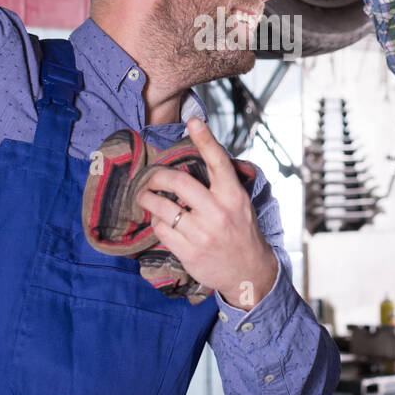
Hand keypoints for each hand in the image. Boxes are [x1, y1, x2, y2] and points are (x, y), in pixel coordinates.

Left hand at [136, 117, 278, 309]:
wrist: (249, 272)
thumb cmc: (241, 231)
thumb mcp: (241, 203)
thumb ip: (223, 183)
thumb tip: (204, 154)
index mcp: (233, 196)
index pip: (219, 162)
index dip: (206, 140)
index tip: (194, 121)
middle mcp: (218, 213)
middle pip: (178, 182)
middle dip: (156, 176)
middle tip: (149, 178)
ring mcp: (202, 234)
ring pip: (162, 207)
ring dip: (147, 199)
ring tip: (145, 198)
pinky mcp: (188, 252)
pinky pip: (161, 229)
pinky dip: (156, 222)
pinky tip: (160, 221)